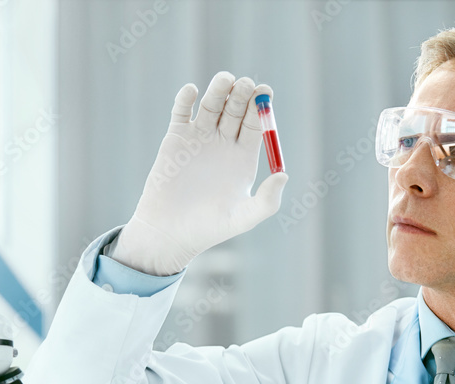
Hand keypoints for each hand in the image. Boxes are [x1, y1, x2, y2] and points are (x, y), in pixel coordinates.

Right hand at [112, 71, 288, 275]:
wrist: (170, 232)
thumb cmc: (209, 228)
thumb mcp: (243, 218)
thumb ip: (267, 200)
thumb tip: (284, 175)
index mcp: (243, 157)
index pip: (255, 124)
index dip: (261, 108)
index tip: (265, 92)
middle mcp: (223, 143)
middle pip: (236, 110)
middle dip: (242, 95)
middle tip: (247, 84)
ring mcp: (199, 138)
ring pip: (211, 105)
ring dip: (218, 90)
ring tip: (225, 80)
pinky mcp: (175, 138)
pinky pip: (182, 112)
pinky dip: (185, 99)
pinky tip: (192, 91)